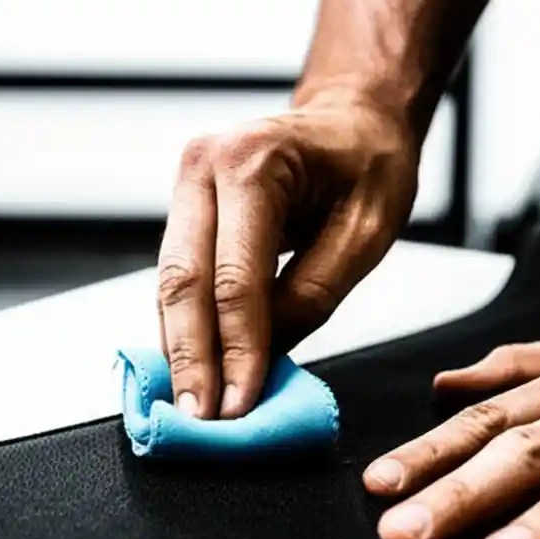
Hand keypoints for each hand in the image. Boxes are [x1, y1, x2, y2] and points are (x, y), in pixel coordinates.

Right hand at [157, 98, 419, 418]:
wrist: (352, 117)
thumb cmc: (369, 163)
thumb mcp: (366, 231)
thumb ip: (313, 294)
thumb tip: (264, 358)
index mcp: (253, 162)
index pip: (236, 279)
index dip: (236, 350)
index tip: (240, 407)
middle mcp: (203, 167)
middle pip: (184, 283)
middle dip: (191, 359)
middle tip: (198, 421)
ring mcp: (186, 185)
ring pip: (170, 285)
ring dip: (180, 349)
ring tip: (191, 409)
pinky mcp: (185, 210)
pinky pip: (179, 278)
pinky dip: (185, 326)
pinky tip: (193, 370)